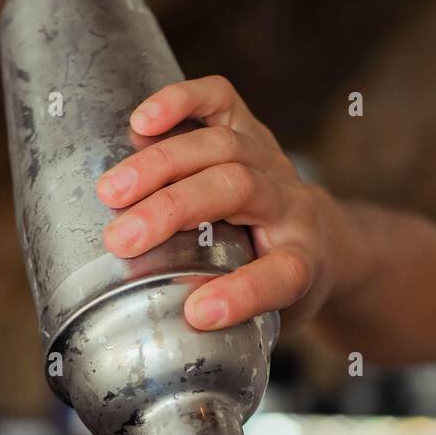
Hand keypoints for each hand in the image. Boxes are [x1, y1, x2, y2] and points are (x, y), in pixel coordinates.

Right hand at [95, 75, 343, 332]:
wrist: (326, 243)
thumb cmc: (284, 288)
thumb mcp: (270, 321)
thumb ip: (230, 324)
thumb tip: (167, 333)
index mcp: (304, 263)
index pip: (282, 274)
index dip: (244, 292)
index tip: (200, 312)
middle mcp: (291, 206)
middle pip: (237, 190)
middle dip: (174, 210)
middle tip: (119, 239)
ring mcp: (270, 162)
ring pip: (221, 145)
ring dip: (160, 164)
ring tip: (109, 192)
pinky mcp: (250, 131)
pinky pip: (221, 100)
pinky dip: (181, 101)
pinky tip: (141, 120)